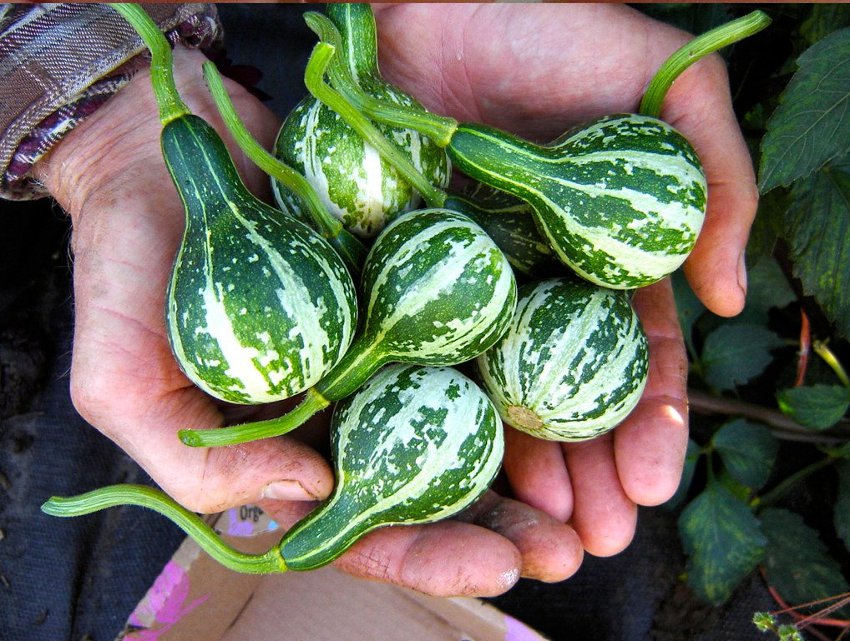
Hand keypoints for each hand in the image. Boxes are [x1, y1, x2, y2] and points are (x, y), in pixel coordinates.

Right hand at [35, 46, 581, 595]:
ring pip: (460, 412)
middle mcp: (341, 405)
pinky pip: (465, 326)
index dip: (424, 556)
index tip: (497, 568)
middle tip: (570, 545)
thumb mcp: (121, 377)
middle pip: (427, 481)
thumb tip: (310, 490)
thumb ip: (196, 460)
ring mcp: (379, 344)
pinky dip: (516, 356)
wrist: (157, 152)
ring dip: (528, 456)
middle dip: (499, 522)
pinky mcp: (405, 284)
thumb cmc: (124, 266)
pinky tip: (569, 382)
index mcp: (281, 446)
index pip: (357, 524)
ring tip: (594, 490)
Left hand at [371, 3, 746, 554]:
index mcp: (602, 256)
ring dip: (519, 466)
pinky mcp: (398, 273)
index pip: (635, 358)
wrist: (435, 1)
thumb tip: (730, 299)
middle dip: (585, 472)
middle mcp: (537, 283)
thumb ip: (716, 186)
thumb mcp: (669, 93)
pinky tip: (452, 467)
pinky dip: (437, 411)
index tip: (651, 485)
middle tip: (595, 541)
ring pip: (495, 392)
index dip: (647, 423)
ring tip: (535, 532)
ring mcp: (466, 285)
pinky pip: (419, 354)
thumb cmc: (555, 30)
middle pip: (564, 395)